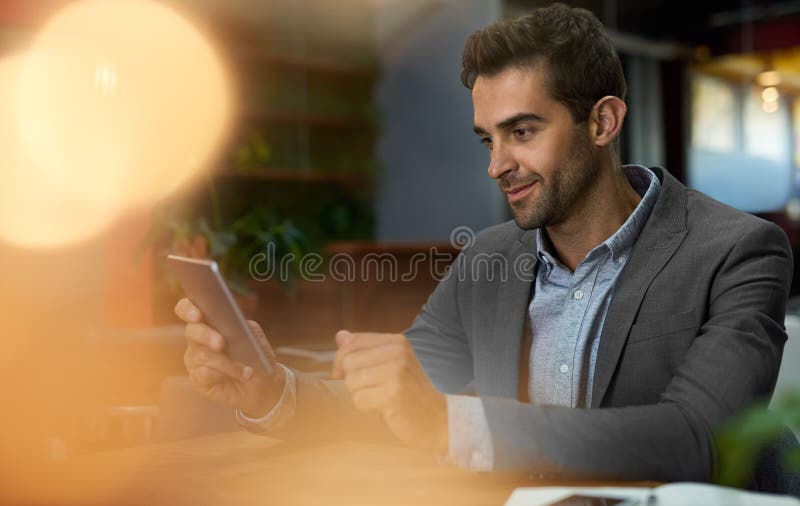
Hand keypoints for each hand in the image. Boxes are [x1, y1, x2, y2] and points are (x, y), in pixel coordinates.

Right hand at [174, 298, 284, 416]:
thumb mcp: (256, 339)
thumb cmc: (257, 357)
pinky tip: (240, 376)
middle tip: (221, 343)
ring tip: (248, 370)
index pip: (188, 308)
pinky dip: (225, 374)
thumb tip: (236, 325)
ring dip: (228, 362)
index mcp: (210, 321)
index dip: (187, 309)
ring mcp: (195, 358)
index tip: (197, 315)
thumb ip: (245, 328)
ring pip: (203, 355)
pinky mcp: (197, 378)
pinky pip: (204, 373)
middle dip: (206, 335)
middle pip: (192, 331)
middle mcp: (198, 338)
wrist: (263, 386)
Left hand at [332, 330, 447, 453]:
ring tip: (380, 398)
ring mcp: (396, 373)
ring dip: (361, 395)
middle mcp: (397, 352)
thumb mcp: (392, 364)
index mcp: (396, 342)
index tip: (348, 374)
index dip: (343, 361)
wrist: (439, 418)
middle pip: (348, 363)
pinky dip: (366, 407)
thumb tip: (340, 336)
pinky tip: (383, 408)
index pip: (352, 343)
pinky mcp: (393, 394)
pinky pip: (358, 399)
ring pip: (351, 382)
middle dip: (354, 380)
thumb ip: (366, 349)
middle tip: (374, 390)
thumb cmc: (412, 392)